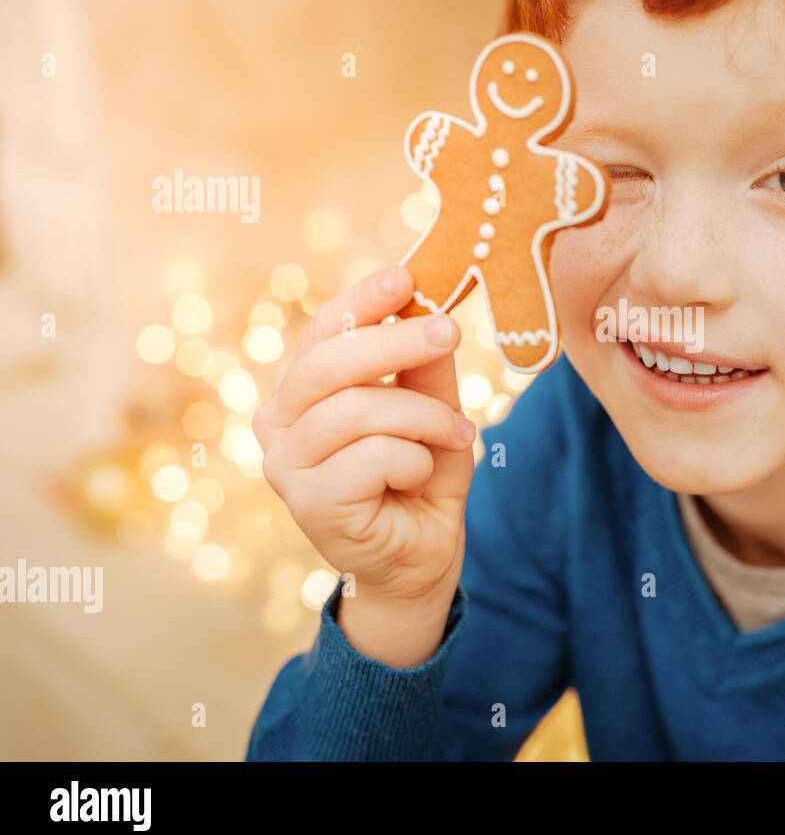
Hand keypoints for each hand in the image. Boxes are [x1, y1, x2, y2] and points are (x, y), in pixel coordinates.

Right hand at [253, 265, 474, 658]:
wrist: (421, 557)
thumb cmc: (420, 476)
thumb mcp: (433, 408)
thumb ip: (424, 365)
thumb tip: (428, 307)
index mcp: (300, 389)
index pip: (322, 332)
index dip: (361, 302)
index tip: (406, 277)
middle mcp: (278, 422)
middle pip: (329, 362)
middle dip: (396, 341)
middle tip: (449, 332)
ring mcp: (285, 465)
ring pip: (357, 409)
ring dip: (423, 417)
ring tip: (456, 434)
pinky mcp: (307, 503)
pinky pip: (374, 455)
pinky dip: (416, 459)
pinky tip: (422, 476)